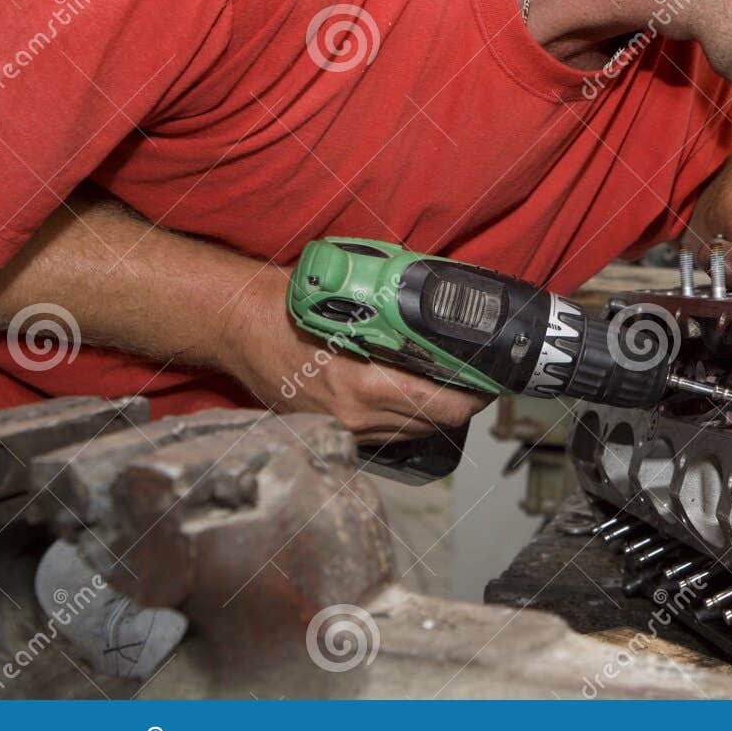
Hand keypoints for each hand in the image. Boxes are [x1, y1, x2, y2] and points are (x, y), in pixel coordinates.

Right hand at [219, 265, 492, 439]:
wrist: (239, 324)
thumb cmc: (296, 302)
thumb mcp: (358, 297)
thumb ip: (405, 313)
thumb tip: (455, 309)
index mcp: (363, 384)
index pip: (443, 405)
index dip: (476, 394)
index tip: (492, 378)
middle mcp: (355, 416)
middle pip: (435, 423)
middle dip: (463, 402)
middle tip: (479, 378)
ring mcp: (341, 429)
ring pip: (413, 432)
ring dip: (437, 412)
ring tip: (452, 385)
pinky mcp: (330, 432)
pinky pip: (387, 433)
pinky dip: (407, 418)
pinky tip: (414, 396)